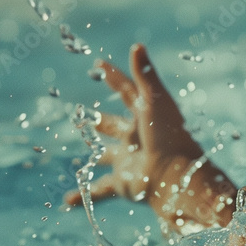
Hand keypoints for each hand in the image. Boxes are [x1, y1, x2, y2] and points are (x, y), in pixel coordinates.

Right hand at [64, 44, 236, 233]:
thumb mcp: (155, 101)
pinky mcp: (122, 182)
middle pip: (113, 126)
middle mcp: (136, 137)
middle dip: (100, 121)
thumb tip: (136, 45)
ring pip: (106, 157)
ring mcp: (128, 160)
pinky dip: (84, 195)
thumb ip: (144, 75)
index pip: (127, 92)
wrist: (176, 177)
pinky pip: (99, 189)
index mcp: (145, 115)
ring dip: (94, 157)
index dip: (114, 77)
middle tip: (82, 114)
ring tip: (82, 159)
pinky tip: (69, 200)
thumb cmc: (169, 135)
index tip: (100, 65)